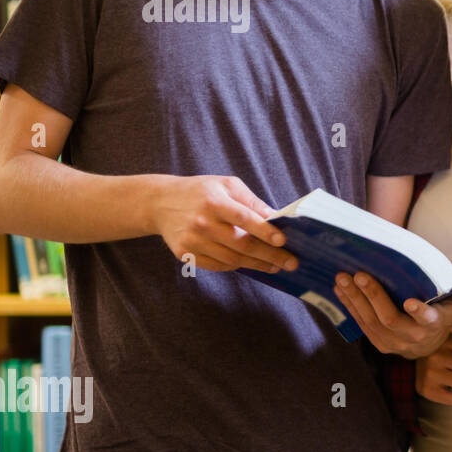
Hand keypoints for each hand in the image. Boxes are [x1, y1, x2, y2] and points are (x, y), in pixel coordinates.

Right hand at [152, 174, 296, 272]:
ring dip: (257, 264)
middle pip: (241, 244)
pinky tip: (250, 264)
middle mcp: (201, 222)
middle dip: (270, 255)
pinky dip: (236, 266)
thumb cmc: (201, 191)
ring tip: (275, 265)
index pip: (244, 219)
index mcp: (214, 201)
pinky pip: (217, 266)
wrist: (160, 202)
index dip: (265, 231)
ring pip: (232, 259)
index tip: (284, 241)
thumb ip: (252, 202)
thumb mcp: (227, 185)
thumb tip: (277, 219)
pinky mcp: (185, 254)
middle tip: (291, 263)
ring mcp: (192, 241)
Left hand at [334, 274, 451, 359]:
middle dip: (373, 296)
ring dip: (355, 299)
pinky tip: (340, 288)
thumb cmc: (443, 320)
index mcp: (433, 326)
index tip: (410, 301)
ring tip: (344, 277)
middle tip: (360, 274)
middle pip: (388, 318)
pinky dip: (349, 305)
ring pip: (369, 321)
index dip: (419, 312)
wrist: (426, 350)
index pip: (427, 319)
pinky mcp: (376, 342)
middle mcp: (411, 337)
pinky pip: (360, 323)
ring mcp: (391, 342)